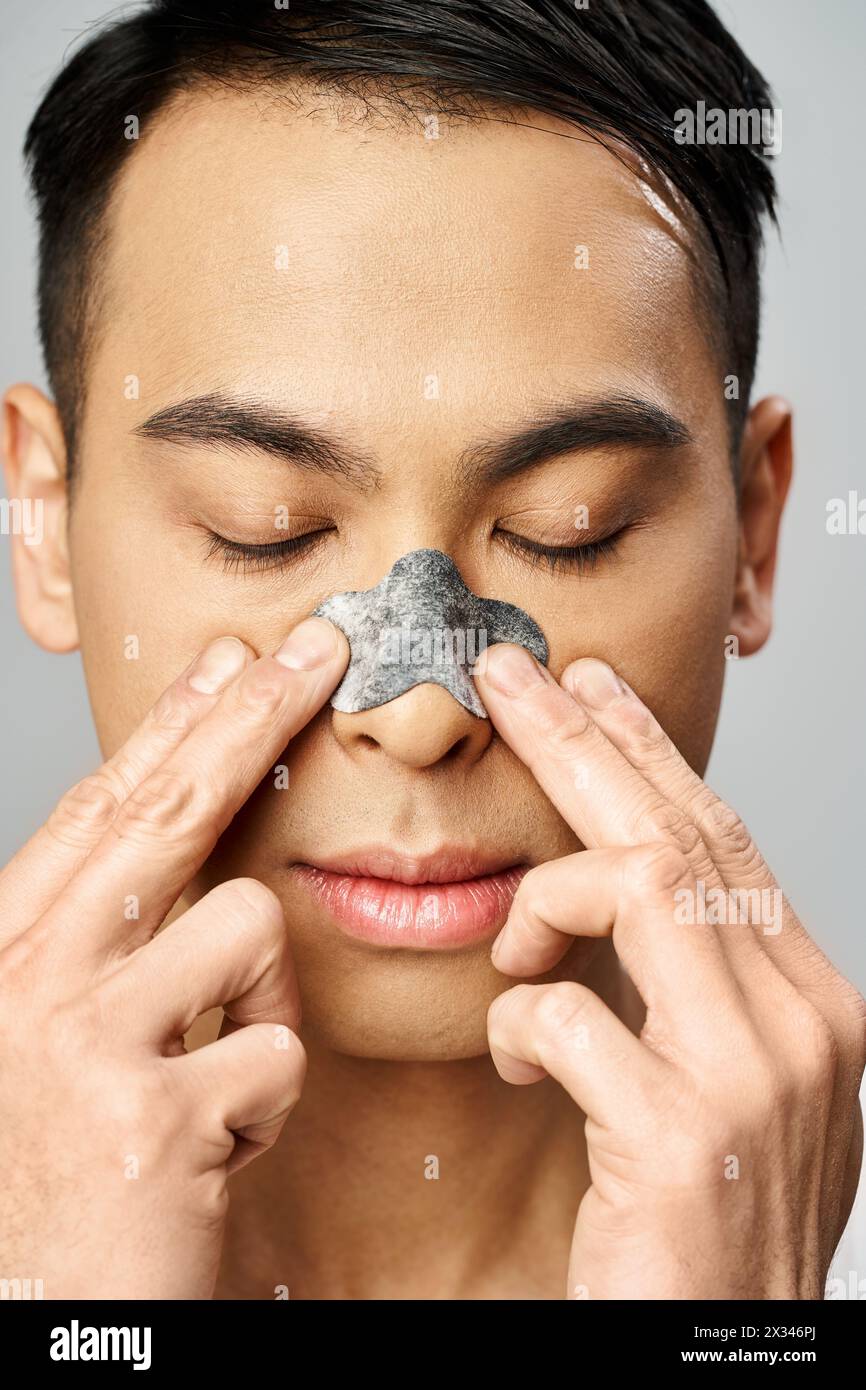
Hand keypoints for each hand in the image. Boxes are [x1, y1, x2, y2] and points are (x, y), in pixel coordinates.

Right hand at [0, 618, 346, 1298]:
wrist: (31, 1316)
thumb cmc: (54, 1182)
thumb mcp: (54, 1044)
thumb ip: (107, 949)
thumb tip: (195, 855)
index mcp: (7, 954)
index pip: (100, 813)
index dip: (169, 728)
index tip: (227, 660)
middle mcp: (27, 977)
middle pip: (167, 813)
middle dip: (254, 716)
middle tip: (320, 647)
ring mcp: (81, 1039)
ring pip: (250, 926)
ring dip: (260, 1005)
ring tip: (212, 1081)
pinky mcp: (150, 1112)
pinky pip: (279, 1051)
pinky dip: (267, 1103)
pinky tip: (215, 1152)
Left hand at [475, 647, 865, 1299]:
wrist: (727, 1366)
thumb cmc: (708, 1234)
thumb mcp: (727, 1093)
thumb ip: (691, 995)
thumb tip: (610, 894)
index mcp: (813, 1004)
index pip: (727, 842)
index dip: (653, 757)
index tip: (596, 693)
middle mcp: (801, 1022)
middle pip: (681, 832)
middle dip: (586, 742)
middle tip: (516, 679)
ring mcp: (752, 1073)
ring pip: (639, 883)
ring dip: (547, 893)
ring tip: (514, 940)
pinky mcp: (683, 1133)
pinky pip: (566, 1015)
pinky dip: (518, 1025)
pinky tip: (517, 1062)